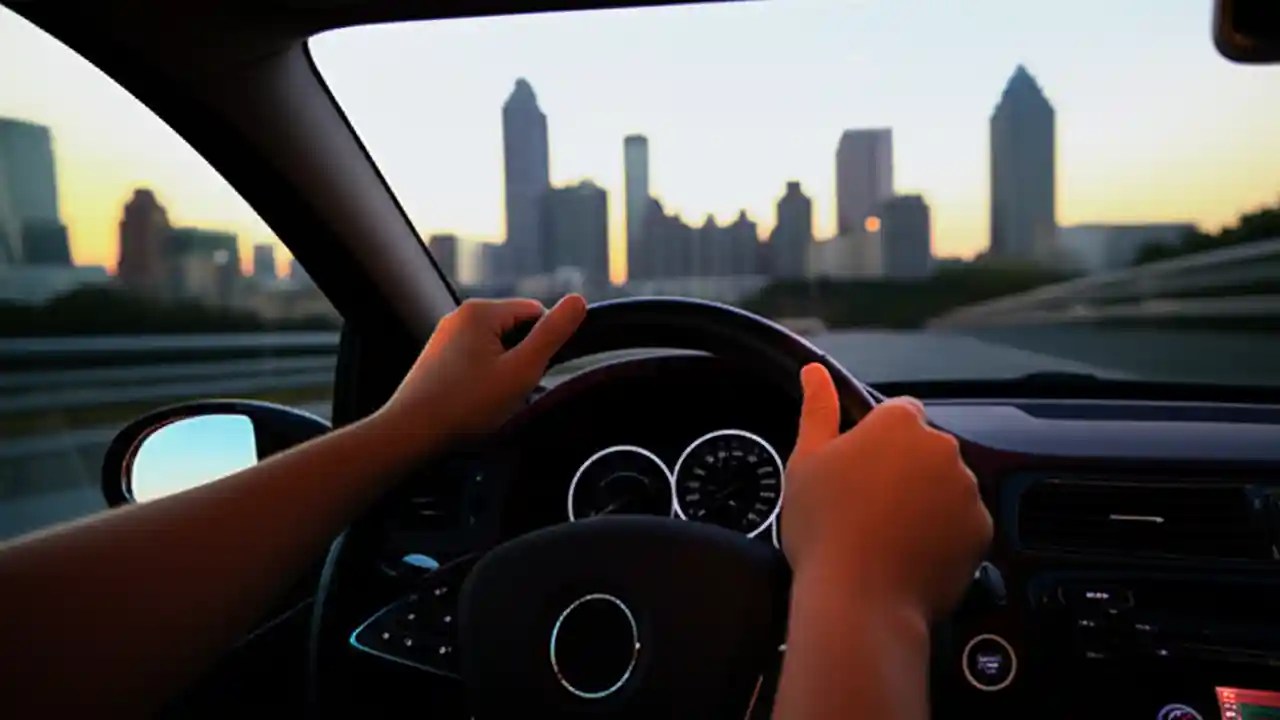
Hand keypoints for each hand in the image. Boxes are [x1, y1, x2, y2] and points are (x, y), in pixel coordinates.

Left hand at [377, 295, 586, 442]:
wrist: (411, 434)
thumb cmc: (466, 405)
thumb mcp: (521, 370)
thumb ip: (553, 334)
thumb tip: (579, 300)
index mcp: (480, 310)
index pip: (536, 312)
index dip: (545, 345)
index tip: (534, 375)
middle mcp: (460, 316)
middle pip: (515, 331)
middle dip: (523, 360)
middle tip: (512, 392)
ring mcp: (446, 337)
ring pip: (497, 349)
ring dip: (505, 374)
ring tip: (493, 402)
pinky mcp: (438, 359)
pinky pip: (476, 362)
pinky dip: (485, 381)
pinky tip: (477, 405)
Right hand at [781, 363, 991, 619]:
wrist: (859, 600)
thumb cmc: (824, 527)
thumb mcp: (806, 461)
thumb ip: (817, 408)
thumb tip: (815, 370)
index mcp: (899, 423)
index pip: (897, 414)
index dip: (875, 441)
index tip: (856, 471)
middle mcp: (942, 448)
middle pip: (923, 450)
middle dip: (903, 470)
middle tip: (866, 506)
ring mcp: (967, 489)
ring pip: (944, 486)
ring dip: (924, 501)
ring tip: (886, 535)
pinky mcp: (982, 530)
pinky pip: (961, 523)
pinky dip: (943, 534)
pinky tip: (910, 554)